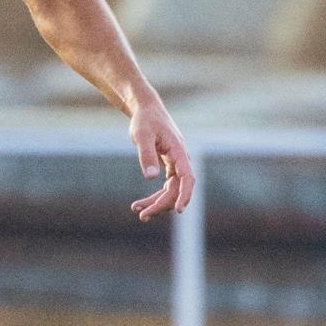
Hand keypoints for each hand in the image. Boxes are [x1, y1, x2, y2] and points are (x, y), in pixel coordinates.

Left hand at [127, 100, 194, 221]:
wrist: (146, 110)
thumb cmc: (145, 120)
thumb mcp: (142, 135)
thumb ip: (146, 155)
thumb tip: (150, 177)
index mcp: (179, 151)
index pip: (187, 177)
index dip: (185, 194)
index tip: (178, 209)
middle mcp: (181, 160)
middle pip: (177, 189)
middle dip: (162, 204)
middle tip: (143, 215)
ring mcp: (175, 164)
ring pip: (171, 190)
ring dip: (156, 203)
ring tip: (137, 211)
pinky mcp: (168, 166)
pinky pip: (165, 186)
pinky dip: (154, 196)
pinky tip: (140, 204)